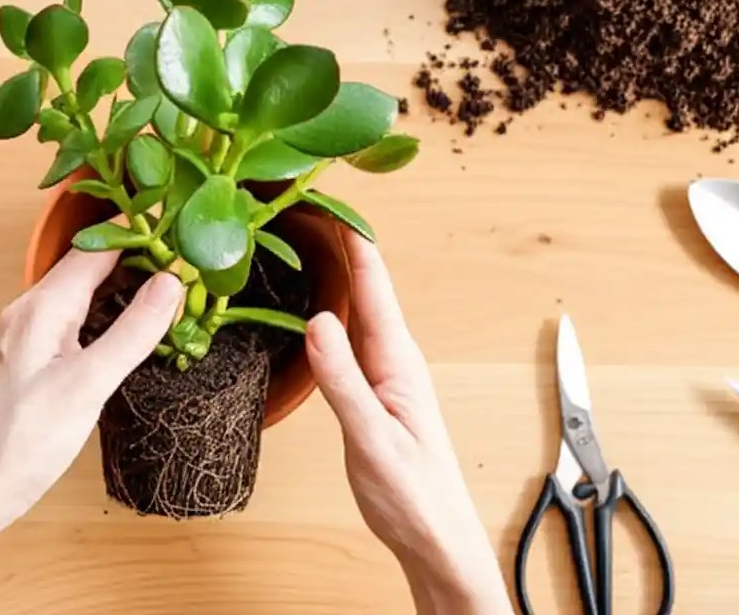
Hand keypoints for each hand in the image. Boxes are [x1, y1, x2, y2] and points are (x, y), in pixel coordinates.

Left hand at [0, 251, 181, 614]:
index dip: (138, 232)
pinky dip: (106, 309)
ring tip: (170, 284)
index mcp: (41, 308)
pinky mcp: (31, 354)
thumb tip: (172, 280)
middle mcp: (28, 309)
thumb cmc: (30, 440)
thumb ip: (133, 331)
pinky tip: (131, 325)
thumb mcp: (90, 384)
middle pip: (88, 264)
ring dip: (122, 282)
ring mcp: (27, 331)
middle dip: (135, 254)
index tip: (181, 226)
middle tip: (186, 256)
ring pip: (81, 289)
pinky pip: (74, 314)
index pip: (94, 247)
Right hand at [306, 232, 511, 614]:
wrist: (435, 539)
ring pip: (357, 310)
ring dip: (335, 274)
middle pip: (365, 288)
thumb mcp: (371, 439)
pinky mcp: (375, 393)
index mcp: (397, 361)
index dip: (351, 239)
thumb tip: (317, 321)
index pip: (373, 285)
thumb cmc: (412, 495)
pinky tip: (314, 307)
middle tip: (303, 205)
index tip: (326, 198)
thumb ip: (344, 382)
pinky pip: (351, 338)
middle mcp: (394, 359)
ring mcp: (385, 375)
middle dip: (338, 244)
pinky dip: (331, 311)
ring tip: (306, 240)